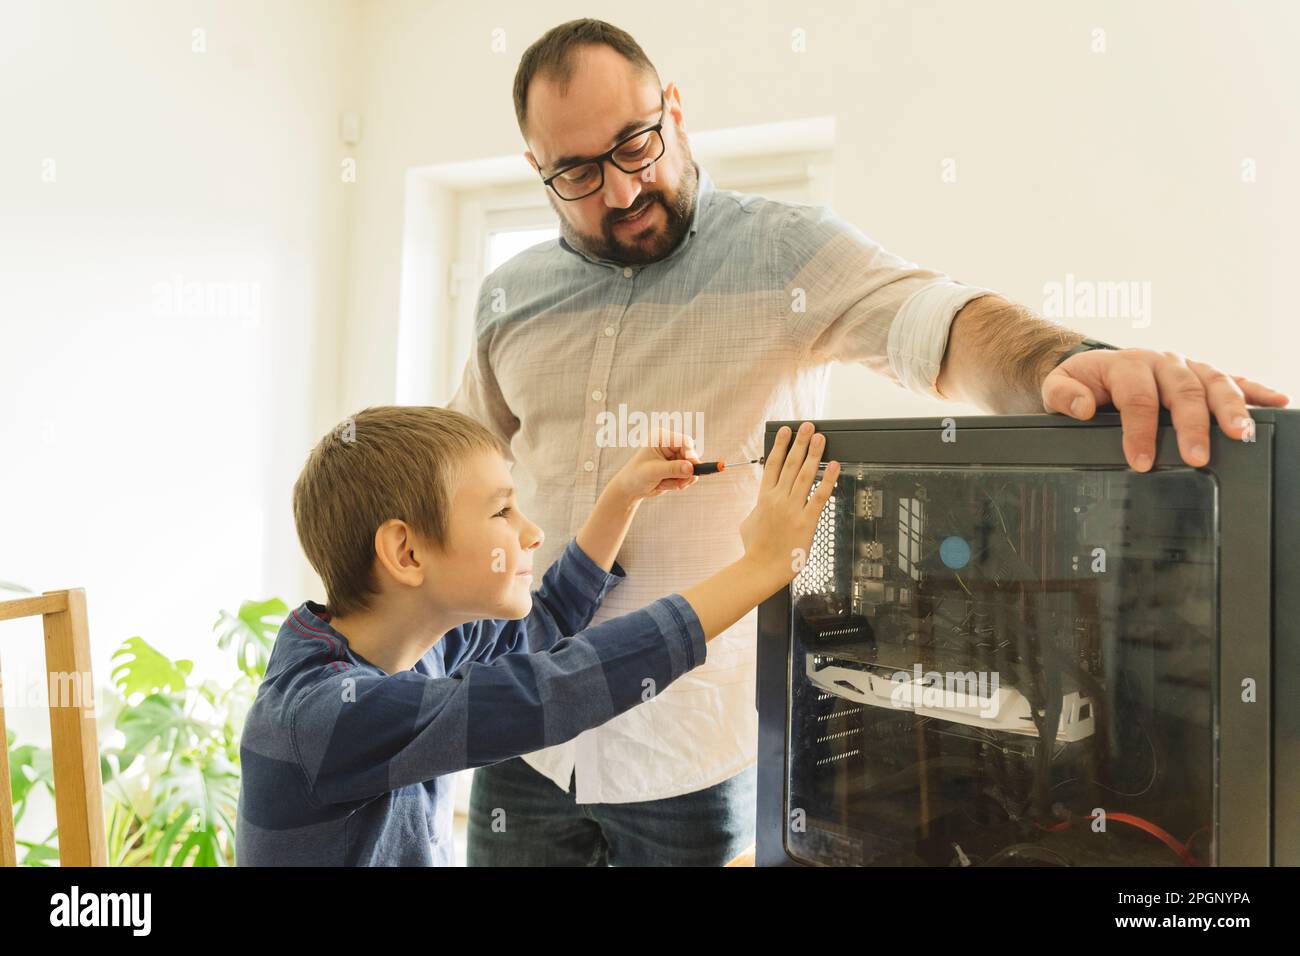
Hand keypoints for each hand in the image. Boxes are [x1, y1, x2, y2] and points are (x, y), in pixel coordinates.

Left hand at [605, 429, 702, 502]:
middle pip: (690, 456)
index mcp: (662, 437)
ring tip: (664, 484)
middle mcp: (670, 445)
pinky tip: (665, 485)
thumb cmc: (636, 476)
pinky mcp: (676, 468)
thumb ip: (673, 469)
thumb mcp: (654, 472)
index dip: (691, 455)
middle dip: (686, 472)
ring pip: (691, 468)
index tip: (693, 469)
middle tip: (680, 484)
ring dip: (681, 480)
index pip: (684, 442)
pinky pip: (688, 476)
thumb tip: (691, 468)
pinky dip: (679, 483)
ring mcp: (674, 457)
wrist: (630, 489)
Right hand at [738, 422, 840, 584]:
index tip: (785, 431)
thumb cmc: (754, 550)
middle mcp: (778, 499)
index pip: (772, 465)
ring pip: (804, 475)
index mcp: (763, 498)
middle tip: (808, 427)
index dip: (779, 445)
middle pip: (790, 464)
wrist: (760, 568)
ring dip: (814, 454)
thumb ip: (756, 510)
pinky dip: (828, 479)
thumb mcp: (747, 524)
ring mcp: (792, 509)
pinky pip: (820, 496)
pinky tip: (835, 466)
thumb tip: (759, 507)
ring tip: (820, 438)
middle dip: (800, 443)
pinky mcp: (806, 521)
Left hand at [1041, 349, 1290, 470]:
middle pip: (1183, 391)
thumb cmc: (1081, 381)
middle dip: (1192, 426)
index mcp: (1128, 363)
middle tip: (1198, 456)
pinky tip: (1276, 402)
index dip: (1140, 431)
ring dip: (1231, 408)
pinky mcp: (1202, 375)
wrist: (1092, 367)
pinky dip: (1255, 390)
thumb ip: (1063, 395)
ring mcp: (1186, 367)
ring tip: (1242, 434)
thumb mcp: (1058, 385)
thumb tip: (1081, 407)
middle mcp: (1162, 362)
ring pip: (1214, 383)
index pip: (1138, 398)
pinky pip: (1232, 379)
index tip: (1141, 461)